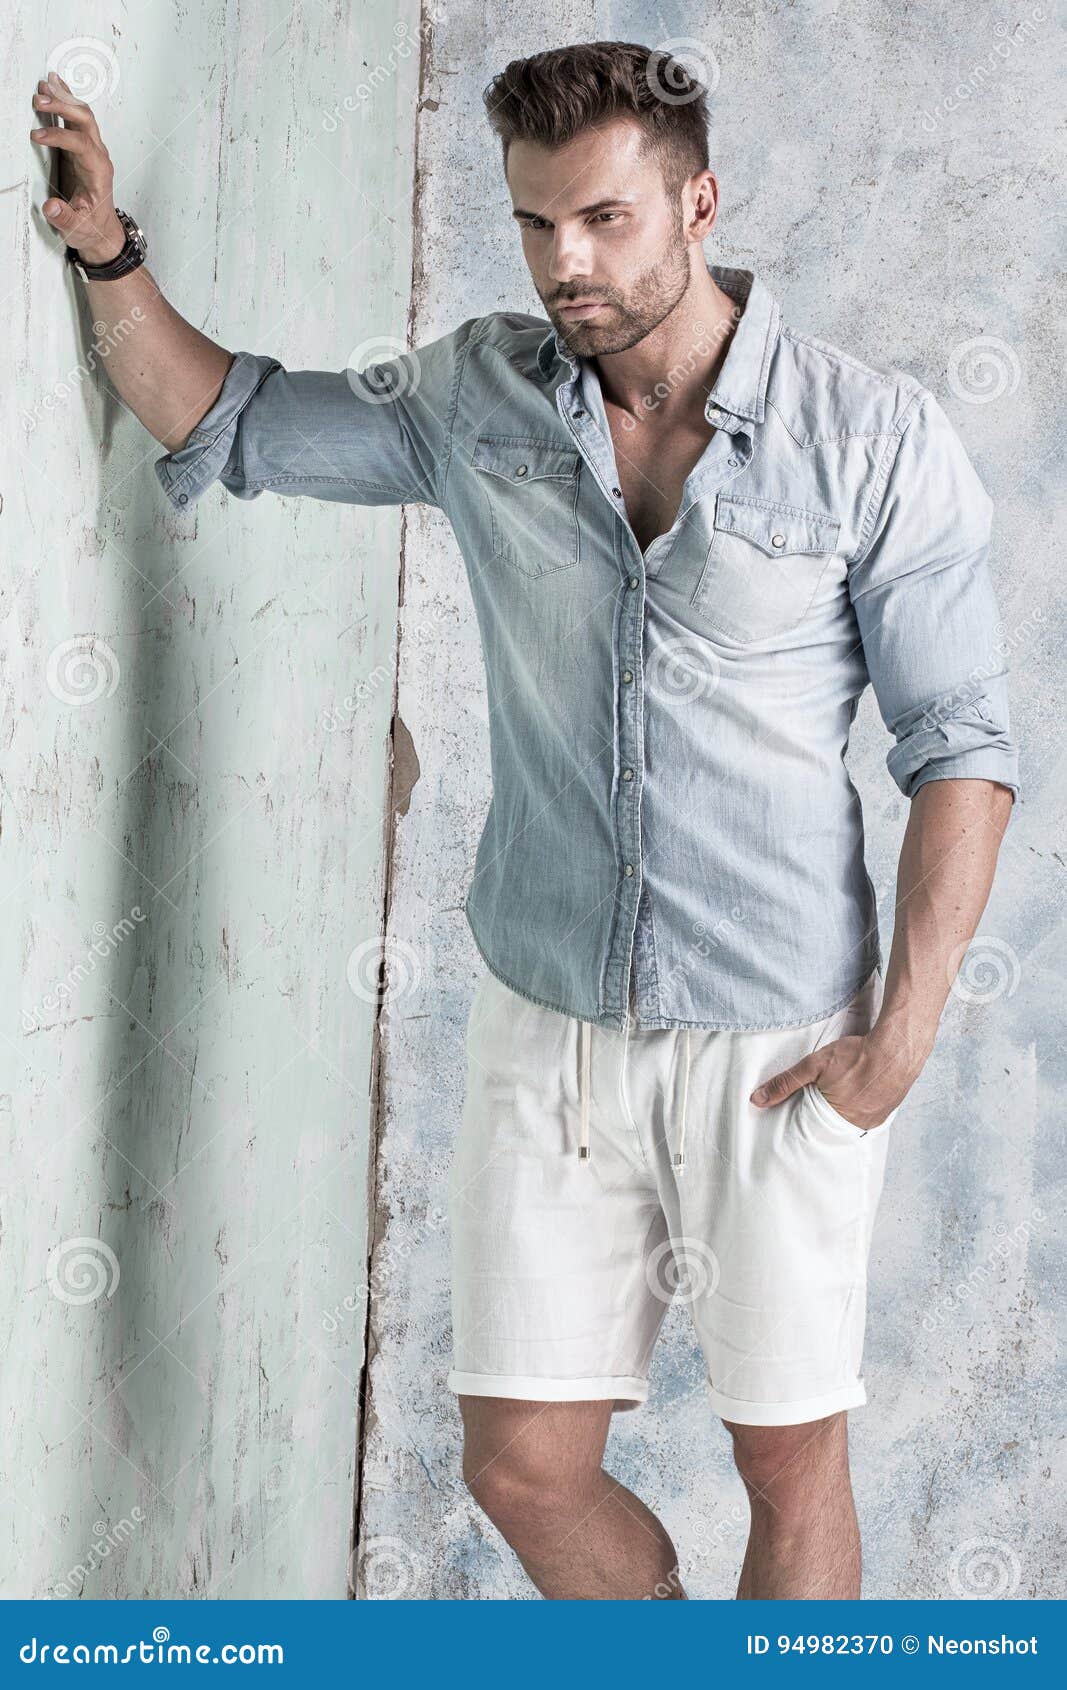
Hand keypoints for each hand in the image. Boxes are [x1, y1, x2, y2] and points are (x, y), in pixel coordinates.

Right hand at [30, 71, 123, 262]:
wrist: (102, 230)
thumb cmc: (92, 228)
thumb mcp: (79, 230)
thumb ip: (66, 219)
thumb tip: (51, 207)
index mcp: (99, 172)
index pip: (82, 145)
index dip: (59, 137)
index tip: (37, 136)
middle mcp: (98, 156)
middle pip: (85, 120)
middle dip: (63, 107)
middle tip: (39, 99)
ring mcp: (92, 149)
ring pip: (81, 114)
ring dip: (63, 98)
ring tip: (43, 85)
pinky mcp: (82, 147)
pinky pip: (76, 118)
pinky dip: (65, 100)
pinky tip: (54, 85)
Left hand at [750, 1028, 922, 1130]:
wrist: (898, 1048)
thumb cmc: (856, 1055)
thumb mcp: (814, 1065)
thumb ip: (786, 1083)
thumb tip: (757, 1099)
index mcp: (836, 1120)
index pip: (813, 1130)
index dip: (805, 1122)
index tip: (798, 1118)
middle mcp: (857, 1126)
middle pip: (832, 1128)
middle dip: (824, 1118)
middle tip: (821, 1103)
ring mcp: (875, 1120)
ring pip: (852, 1122)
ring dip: (844, 1113)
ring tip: (840, 1098)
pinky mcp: (888, 1111)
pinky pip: (869, 1116)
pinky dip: (861, 1108)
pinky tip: (859, 1095)